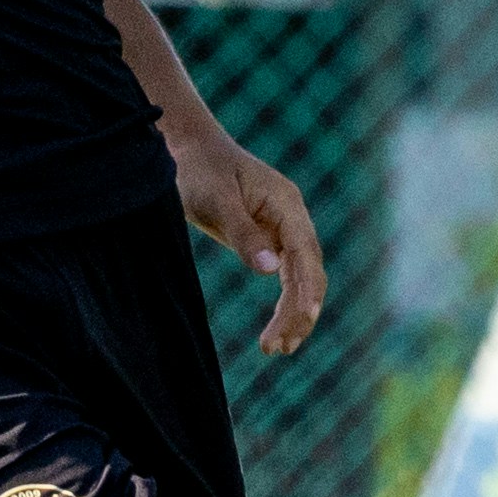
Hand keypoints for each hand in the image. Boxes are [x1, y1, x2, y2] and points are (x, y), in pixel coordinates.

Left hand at [170, 118, 327, 357]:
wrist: (188, 148)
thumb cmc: (199, 170)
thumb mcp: (215, 201)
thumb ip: (243, 234)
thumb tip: (270, 270)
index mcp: (286, 204)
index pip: (306, 253)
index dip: (307, 288)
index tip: (302, 318)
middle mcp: (292, 217)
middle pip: (309, 271)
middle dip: (299, 311)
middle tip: (277, 348)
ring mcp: (283, 228)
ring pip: (300, 277)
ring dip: (293, 313)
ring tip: (275, 349)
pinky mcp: (269, 238)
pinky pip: (286, 275)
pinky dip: (284, 301)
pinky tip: (276, 329)